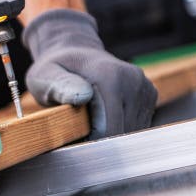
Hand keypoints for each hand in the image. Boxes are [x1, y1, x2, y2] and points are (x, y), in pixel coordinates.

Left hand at [22, 9, 156, 138]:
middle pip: (124, 132)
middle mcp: (133, 80)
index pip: (111, 128)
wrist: (74, 51)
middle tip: (79, 133)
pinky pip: (138, 124)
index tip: (74, 142)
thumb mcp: (47, 75)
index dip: (92, 143)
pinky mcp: (149, 94)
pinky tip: (103, 119)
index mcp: (110, 76)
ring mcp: (144, 86)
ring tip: (90, 124)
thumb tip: (82, 96)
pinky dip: (122, 128)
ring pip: (133, 131)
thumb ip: (61, 86)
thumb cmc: (55, 68)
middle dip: (102, 141)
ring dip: (112, 135)